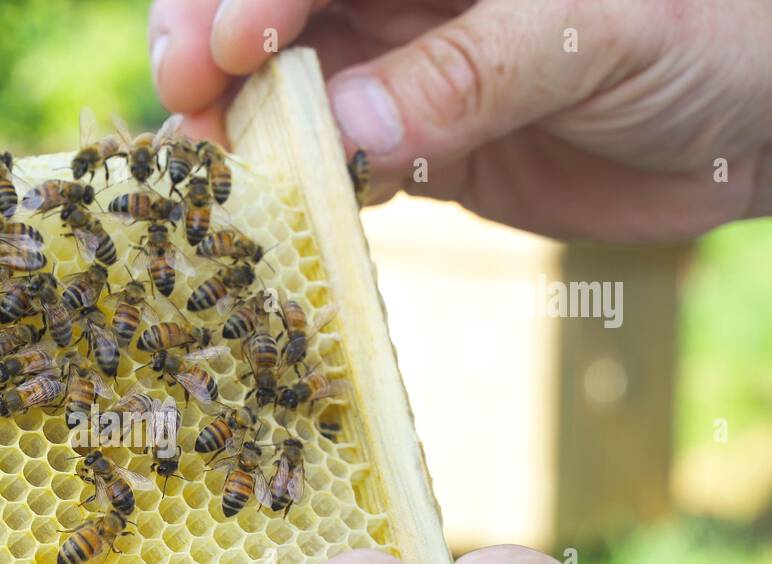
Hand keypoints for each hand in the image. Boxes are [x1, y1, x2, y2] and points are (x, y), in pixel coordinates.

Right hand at [148, 0, 771, 240]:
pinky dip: (300, 188)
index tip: (222, 50)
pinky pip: (335, 164)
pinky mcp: (418, 146)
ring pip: (289, 89)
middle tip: (182, 105)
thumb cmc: (708, 30)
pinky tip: (275, 210)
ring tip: (208, 170)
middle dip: (212, 50)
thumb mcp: (593, 30)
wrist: (756, 126)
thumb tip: (349, 126)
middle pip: (269, 10)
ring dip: (242, 129)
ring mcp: (405, 69)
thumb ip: (468, 68)